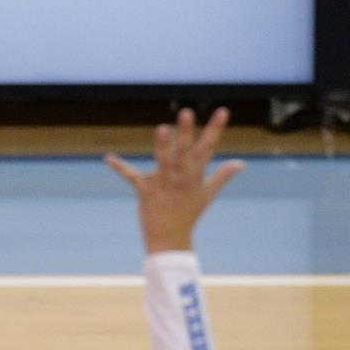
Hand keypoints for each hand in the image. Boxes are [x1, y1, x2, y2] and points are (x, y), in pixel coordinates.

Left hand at [104, 107, 244, 253]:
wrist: (170, 239)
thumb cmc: (189, 214)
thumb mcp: (208, 194)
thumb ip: (222, 176)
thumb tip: (241, 163)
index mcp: (196, 176)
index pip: (207, 148)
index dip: (215, 129)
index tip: (223, 110)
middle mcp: (181, 178)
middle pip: (184, 152)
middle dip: (186, 132)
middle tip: (186, 112)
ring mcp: (163, 185)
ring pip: (163, 162)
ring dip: (162, 146)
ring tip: (162, 128)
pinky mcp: (146, 193)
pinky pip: (133, 178)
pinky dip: (121, 168)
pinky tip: (109, 158)